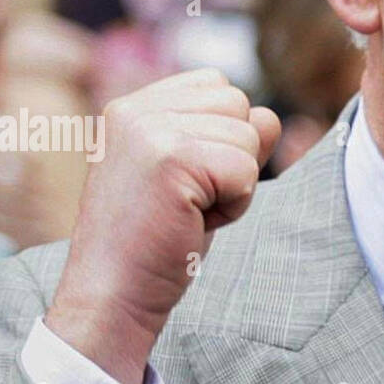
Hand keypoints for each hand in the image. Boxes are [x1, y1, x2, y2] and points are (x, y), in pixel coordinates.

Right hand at [46, 69, 280, 383]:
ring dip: (234, 185)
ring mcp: (151, 130)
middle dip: (232, 159)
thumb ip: (229, 141)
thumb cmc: (152, 244)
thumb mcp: (193, 181)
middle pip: (238, 106)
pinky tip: (194, 223)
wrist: (112, 296)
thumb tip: (271, 117)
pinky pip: (246, 169)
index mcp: (132, 108)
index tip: (184, 182)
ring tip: (188, 212)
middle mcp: (136, 109)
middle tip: (188, 202)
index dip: (221, 139)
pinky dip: (235, 206)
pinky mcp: (172, 158)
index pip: (217, 87)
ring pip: (248, 135)